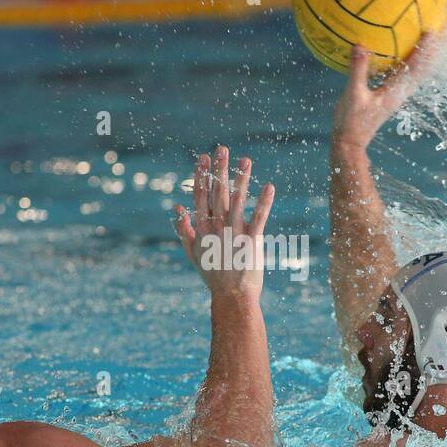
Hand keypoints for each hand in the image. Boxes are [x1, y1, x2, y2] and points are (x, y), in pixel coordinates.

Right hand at [174, 146, 274, 300]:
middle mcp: (217, 229)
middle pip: (218, 194)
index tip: (203, 158)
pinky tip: (268, 186)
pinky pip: (258, 219)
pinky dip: (263, 203)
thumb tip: (178, 207)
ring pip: (237, 202)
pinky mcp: (252, 243)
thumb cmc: (213, 276)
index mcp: (202, 230)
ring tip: (246, 160)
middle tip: (222, 149)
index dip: (202, 177)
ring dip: (241, 180)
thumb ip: (184, 230)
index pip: (201, 198)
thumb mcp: (193, 254)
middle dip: (219, 171)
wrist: (231, 297)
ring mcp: (234, 235)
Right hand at [331, 37, 431, 151]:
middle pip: (422, 69)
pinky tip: (404, 54)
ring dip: (423, 57)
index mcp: (395, 91)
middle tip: (437, 31)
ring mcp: (397, 95)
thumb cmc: (351, 121)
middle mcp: (401, 92)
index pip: (415, 66)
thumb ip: (358, 69)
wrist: (350, 141)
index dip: (424, 49)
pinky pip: (405, 76)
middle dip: (430, 51)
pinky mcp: (391, 96)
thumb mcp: (353, 94)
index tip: (432, 31)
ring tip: (427, 40)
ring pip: (416, 73)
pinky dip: (410, 64)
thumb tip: (360, 45)